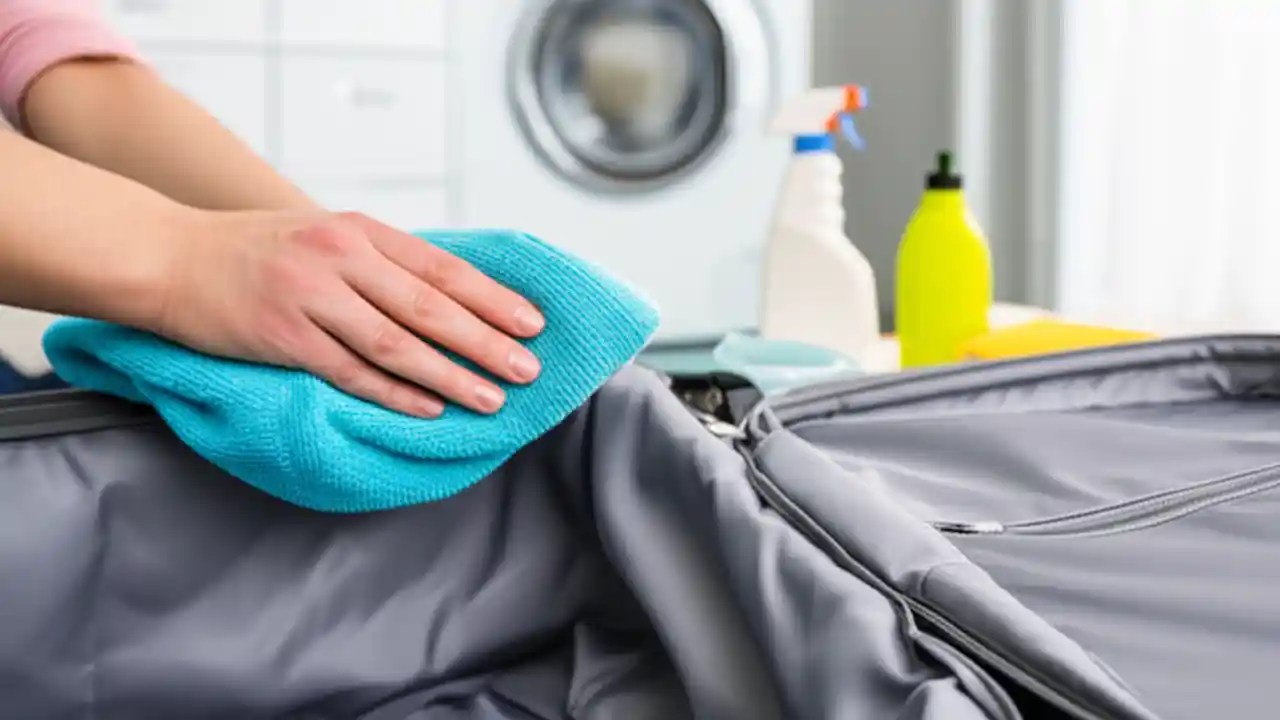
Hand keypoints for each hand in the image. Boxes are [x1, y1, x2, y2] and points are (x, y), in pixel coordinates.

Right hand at [155, 209, 544, 416]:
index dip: (492, 297)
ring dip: (449, 374)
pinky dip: (394, 393)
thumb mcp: (325, 236)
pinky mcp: (282, 336)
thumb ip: (380, 262)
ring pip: (396, 343)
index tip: (533, 323)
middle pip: (429, 306)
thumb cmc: (257, 251)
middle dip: (485, 341)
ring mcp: (309, 296)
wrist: (170, 256)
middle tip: (528, 369)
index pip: (441, 267)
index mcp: (359, 231)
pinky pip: (350, 371)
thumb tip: (449, 297)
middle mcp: (340, 257)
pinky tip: (429, 409)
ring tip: (490, 398)